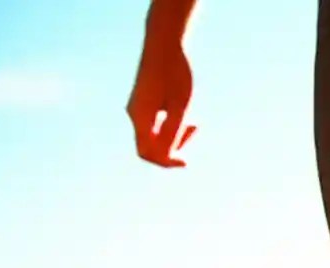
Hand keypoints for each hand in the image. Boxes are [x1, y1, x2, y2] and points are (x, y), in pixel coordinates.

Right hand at [126, 40, 196, 167]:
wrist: (165, 43)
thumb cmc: (175, 73)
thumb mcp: (181, 106)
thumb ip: (174, 132)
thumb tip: (169, 158)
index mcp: (140, 116)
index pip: (147, 153)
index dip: (165, 162)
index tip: (186, 162)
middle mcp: (134, 114)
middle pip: (151, 146)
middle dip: (173, 148)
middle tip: (195, 131)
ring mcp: (137, 108)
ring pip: (154, 135)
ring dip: (175, 136)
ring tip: (194, 124)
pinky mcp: (144, 101)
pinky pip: (155, 124)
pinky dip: (171, 126)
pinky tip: (187, 116)